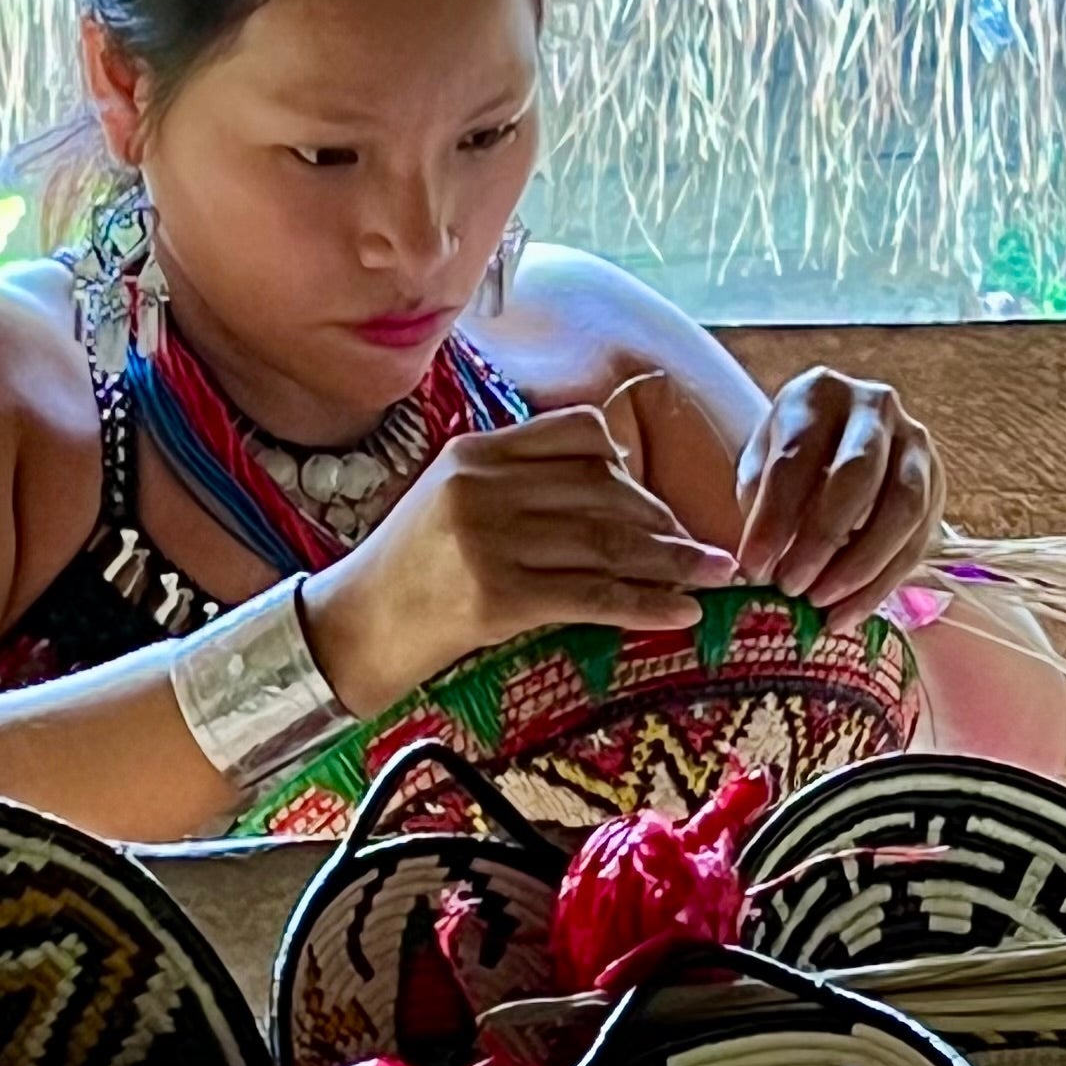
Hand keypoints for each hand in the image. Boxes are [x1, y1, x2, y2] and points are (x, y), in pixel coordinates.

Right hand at [305, 407, 733, 715]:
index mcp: (475, 451)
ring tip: (717, 574)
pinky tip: (682, 611)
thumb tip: (606, 487)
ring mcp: (489, 540)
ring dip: (673, 561)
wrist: (347, 631)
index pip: (579, 433)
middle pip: (604, 489)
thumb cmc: (405, 574)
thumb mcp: (449, 501)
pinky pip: (591, 595)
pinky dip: (645, 604)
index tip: (657, 503)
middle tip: (706, 549)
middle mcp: (484, 486)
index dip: (631, 468)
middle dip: (665, 522)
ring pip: (607, 541)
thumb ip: (514, 481)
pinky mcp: (496, 597)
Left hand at [734, 370, 940, 614]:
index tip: (753, 568)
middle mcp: (876, 407)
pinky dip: (882, 585)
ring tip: (822, 605)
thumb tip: (760, 565)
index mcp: (819, 393)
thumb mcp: (760, 463)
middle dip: (823, 540)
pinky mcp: (939, 483)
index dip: (774, 518)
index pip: (796, 458)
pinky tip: (848, 614)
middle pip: (858, 477)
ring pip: (903, 509)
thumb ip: (759, 503)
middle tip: (792, 587)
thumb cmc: (789, 455)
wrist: (839, 436)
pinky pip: (919, 540)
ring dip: (861, 567)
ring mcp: (916, 443)